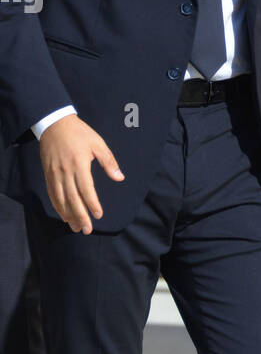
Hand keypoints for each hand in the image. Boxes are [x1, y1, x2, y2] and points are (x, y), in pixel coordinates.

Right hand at [38, 115, 123, 233]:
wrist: (54, 123)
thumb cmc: (79, 133)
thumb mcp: (98, 143)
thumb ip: (109, 162)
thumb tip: (120, 178)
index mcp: (79, 164)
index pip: (86, 188)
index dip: (92, 203)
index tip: (98, 215)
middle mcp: (65, 171)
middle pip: (72, 198)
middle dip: (80, 215)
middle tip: (87, 230)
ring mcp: (55, 174)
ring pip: (61, 199)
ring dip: (69, 215)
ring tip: (77, 228)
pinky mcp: (48, 174)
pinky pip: (52, 194)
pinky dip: (58, 207)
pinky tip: (64, 216)